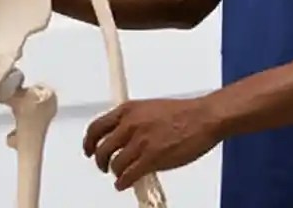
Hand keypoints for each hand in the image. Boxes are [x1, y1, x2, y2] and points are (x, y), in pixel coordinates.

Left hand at [83, 97, 223, 190]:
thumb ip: (133, 120)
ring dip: (114, 172)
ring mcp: (140, 142)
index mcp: (129, 110)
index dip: (89, 142)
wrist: (204, 118)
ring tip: (118, 175)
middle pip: (101, 148)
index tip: (88, 149)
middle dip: (99, 161)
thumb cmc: (184, 112)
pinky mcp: (151, 158)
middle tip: (102, 165)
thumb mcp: (150, 108)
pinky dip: (122, 182)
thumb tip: (122, 134)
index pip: (97, 127)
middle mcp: (130, 124)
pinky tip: (123, 184)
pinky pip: (128, 175)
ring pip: (114, 164)